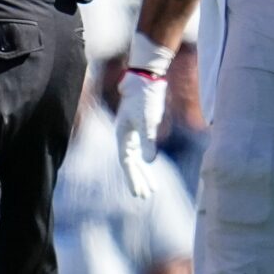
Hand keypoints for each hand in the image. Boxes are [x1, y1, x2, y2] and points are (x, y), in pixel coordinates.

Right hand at [114, 67, 167, 198]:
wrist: (145, 78)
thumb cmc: (145, 98)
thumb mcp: (148, 120)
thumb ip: (148, 141)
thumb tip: (149, 162)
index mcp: (122, 135)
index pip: (126, 163)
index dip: (132, 178)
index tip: (139, 193)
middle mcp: (124, 135)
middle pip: (129, 163)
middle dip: (137, 179)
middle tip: (144, 196)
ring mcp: (130, 131)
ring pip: (135, 158)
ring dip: (142, 172)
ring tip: (151, 188)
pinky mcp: (138, 127)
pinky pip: (140, 149)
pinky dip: (146, 159)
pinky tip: (150, 167)